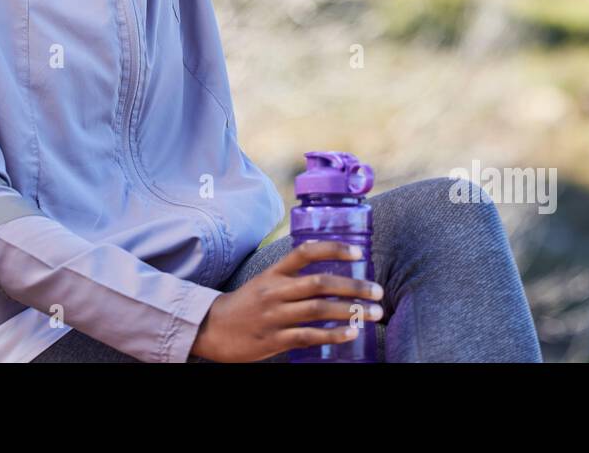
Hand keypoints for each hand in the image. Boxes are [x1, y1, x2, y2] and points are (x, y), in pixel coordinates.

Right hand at [189, 241, 383, 362]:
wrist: (211, 329)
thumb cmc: (244, 305)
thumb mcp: (263, 282)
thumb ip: (290, 277)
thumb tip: (326, 273)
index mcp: (273, 273)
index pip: (305, 252)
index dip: (333, 249)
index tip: (359, 253)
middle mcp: (276, 291)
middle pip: (320, 283)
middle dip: (354, 286)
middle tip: (377, 291)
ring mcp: (275, 315)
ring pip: (319, 309)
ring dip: (351, 311)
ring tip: (374, 314)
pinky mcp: (274, 339)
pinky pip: (308, 336)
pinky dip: (332, 335)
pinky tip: (350, 334)